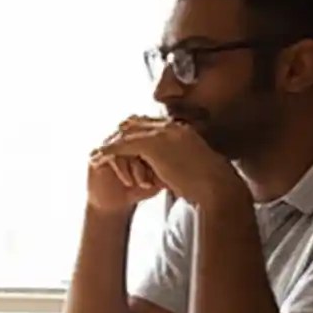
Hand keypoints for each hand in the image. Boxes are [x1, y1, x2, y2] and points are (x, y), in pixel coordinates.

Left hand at [91, 117, 245, 207]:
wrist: (217, 188)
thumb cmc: (208, 183)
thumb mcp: (191, 166)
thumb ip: (177, 160)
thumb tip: (168, 168)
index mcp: (180, 130)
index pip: (148, 125)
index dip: (132, 135)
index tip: (119, 146)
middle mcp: (171, 127)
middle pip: (134, 123)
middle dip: (117, 136)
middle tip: (102, 148)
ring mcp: (163, 133)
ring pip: (127, 133)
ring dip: (110, 144)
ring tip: (95, 154)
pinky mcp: (155, 145)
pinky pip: (124, 145)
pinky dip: (109, 151)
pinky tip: (98, 158)